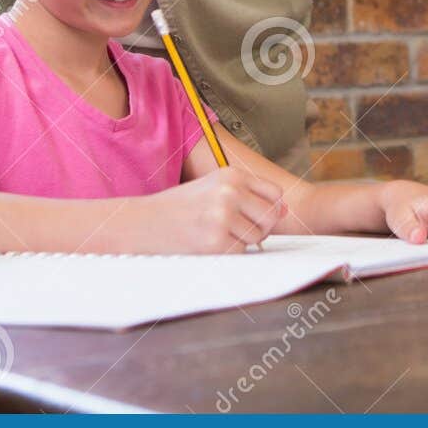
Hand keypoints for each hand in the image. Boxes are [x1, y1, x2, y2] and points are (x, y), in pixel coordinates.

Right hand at [133, 166, 287, 253]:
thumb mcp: (214, 188)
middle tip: (231, 228)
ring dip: (241, 241)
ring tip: (215, 233)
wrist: (142, 222)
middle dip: (257, 228)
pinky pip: (240, 252)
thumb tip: (285, 210)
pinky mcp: (215, 241)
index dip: (267, 209)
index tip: (249, 214)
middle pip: (270, 218)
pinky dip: (228, 252)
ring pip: (257, 237)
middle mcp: (230, 192)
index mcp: (232, 175)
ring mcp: (223, 216)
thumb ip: (250, 195)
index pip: (275, 194)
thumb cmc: (180, 207)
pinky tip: (206, 243)